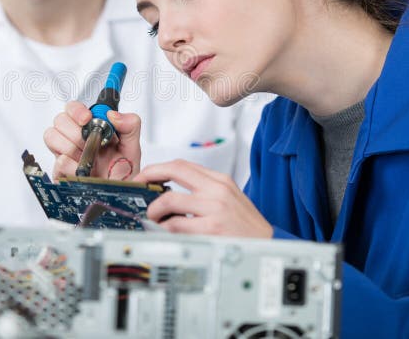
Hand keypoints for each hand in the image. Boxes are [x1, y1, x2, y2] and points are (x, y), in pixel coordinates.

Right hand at [44, 101, 141, 180]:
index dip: (77, 111)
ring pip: (52, 136)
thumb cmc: (123, 173)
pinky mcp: (60, 171)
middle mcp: (75, 138)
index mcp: (91, 128)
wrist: (118, 198)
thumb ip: (130, 126)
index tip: (87, 119)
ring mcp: (65, 154)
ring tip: (88, 158)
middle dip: (76, 132)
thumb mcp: (132, 147)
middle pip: (60, 120)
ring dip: (72, 147)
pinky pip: (58, 161)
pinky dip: (73, 166)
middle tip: (90, 143)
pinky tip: (84, 171)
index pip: (73, 108)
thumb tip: (113, 114)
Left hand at [132, 160, 272, 238]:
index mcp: (220, 180)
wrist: (269, 245)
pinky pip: (176, 224)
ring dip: (154, 209)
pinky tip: (165, 231)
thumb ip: (204, 190)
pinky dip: (164, 228)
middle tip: (139, 185)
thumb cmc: (247, 225)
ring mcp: (214, 208)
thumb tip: (170, 191)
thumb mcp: (229, 198)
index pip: (182, 164)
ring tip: (154, 217)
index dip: (158, 168)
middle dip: (149, 175)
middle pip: (174, 170)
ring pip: (169, 199)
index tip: (146, 175)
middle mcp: (216, 190)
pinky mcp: (211, 228)